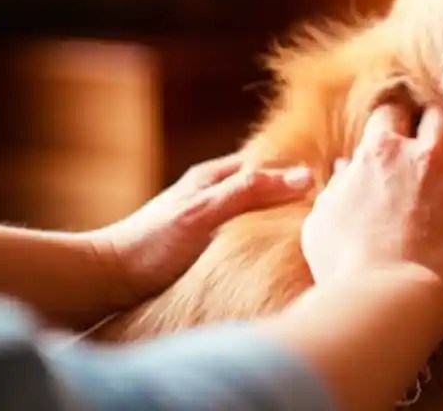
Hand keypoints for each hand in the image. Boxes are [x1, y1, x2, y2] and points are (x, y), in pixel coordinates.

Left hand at [85, 153, 313, 308]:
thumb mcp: (204, 213)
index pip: (270, 159)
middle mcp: (216, 194)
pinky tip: (284, 256)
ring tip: (317, 233)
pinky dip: (269, 243)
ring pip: (260, 214)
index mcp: (215, 175)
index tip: (336, 176)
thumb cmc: (150, 244)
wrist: (105, 282)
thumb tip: (306, 176)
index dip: (301, 165)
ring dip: (284, 222)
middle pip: (268, 187)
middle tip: (335, 207)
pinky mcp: (210, 249)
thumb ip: (250, 192)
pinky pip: (250, 238)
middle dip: (298, 195)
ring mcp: (213, 222)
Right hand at [302, 104, 442, 322]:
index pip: (393, 111)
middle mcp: (425, 156)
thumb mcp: (323, 221)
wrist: (386, 303)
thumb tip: (344, 167)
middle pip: (441, 117)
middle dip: (439, 124)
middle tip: (439, 142)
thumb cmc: (345, 268)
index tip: (400, 131)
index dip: (397, 120)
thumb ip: (337, 187)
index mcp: (381, 153)